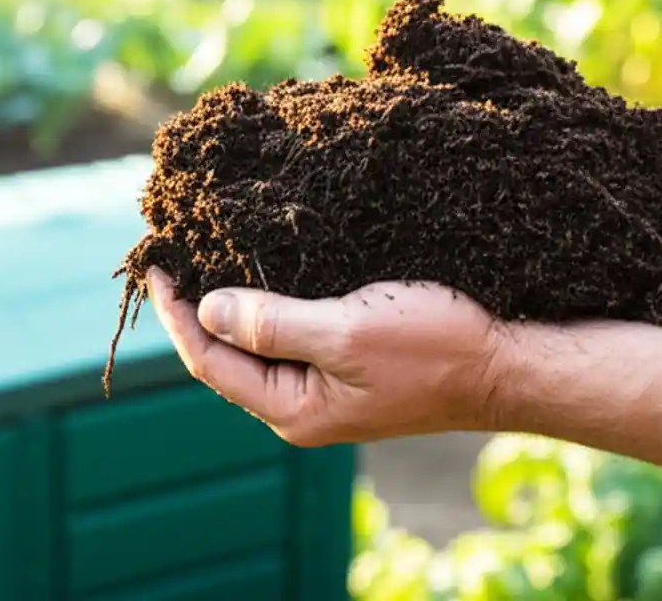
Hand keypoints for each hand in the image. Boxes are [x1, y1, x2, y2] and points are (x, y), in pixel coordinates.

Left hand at [145, 267, 511, 445]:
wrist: (504, 366)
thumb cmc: (434, 349)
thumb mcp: (345, 332)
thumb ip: (272, 323)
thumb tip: (208, 309)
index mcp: (292, 408)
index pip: (210, 360)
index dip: (177, 314)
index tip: (156, 264)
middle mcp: (302, 407)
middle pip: (227, 357)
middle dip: (198, 308)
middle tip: (175, 253)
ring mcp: (327, 390)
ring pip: (260, 346)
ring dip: (233, 304)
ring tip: (208, 257)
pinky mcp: (351, 369)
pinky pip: (293, 338)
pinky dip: (270, 305)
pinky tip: (266, 275)